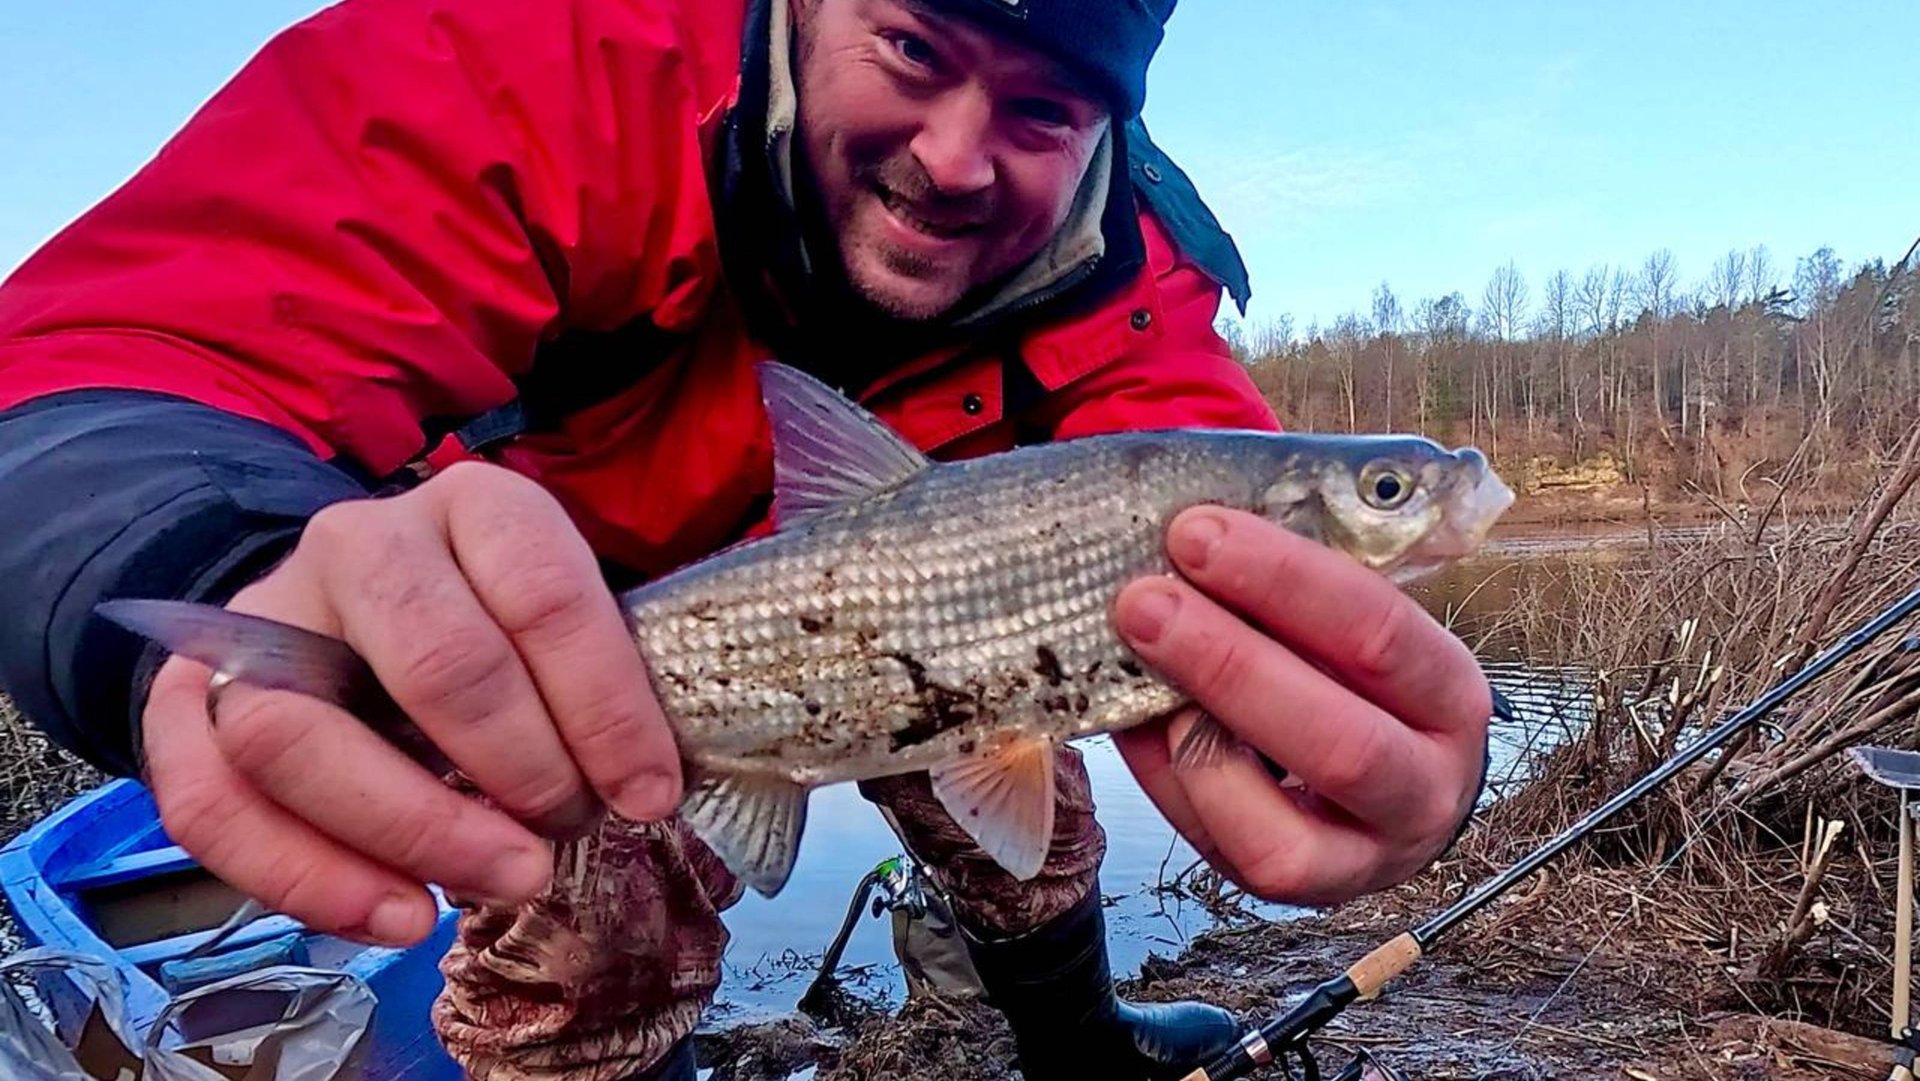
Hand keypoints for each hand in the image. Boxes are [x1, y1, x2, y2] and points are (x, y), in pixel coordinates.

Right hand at [140, 462, 682, 945]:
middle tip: (568, 832)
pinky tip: (399, 916)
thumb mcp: (563, 628)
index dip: (606, 707)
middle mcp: (362, 542)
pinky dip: (305, 878)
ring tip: (500, 882)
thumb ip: (595, 686)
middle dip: (520, 768)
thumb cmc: (500, 630)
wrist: (358, 612)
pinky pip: (209, 804)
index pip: (544, 593)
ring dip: (414, 831)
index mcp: (475, 505)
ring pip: (298, 735)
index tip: (647, 795)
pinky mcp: (186, 698)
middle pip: (436, 661)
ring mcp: (262, 616)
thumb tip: (642, 791)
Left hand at [1111, 506, 1490, 907]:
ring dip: (1191, 738)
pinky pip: (1223, 850)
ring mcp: (1366, 857)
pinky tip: (1133, 720)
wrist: (1389, 788)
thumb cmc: (1354, 680)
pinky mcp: (1300, 890)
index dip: (1283, 580)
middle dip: (1228, 663)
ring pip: (1277, 823)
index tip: (1197, 533)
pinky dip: (1167, 780)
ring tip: (1135, 664)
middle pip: (1337, 740)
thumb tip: (1189, 536)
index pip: (1381, 632)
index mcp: (1451, 695)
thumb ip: (1297, 592)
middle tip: (1144, 601)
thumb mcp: (1351, 629)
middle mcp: (1427, 787)